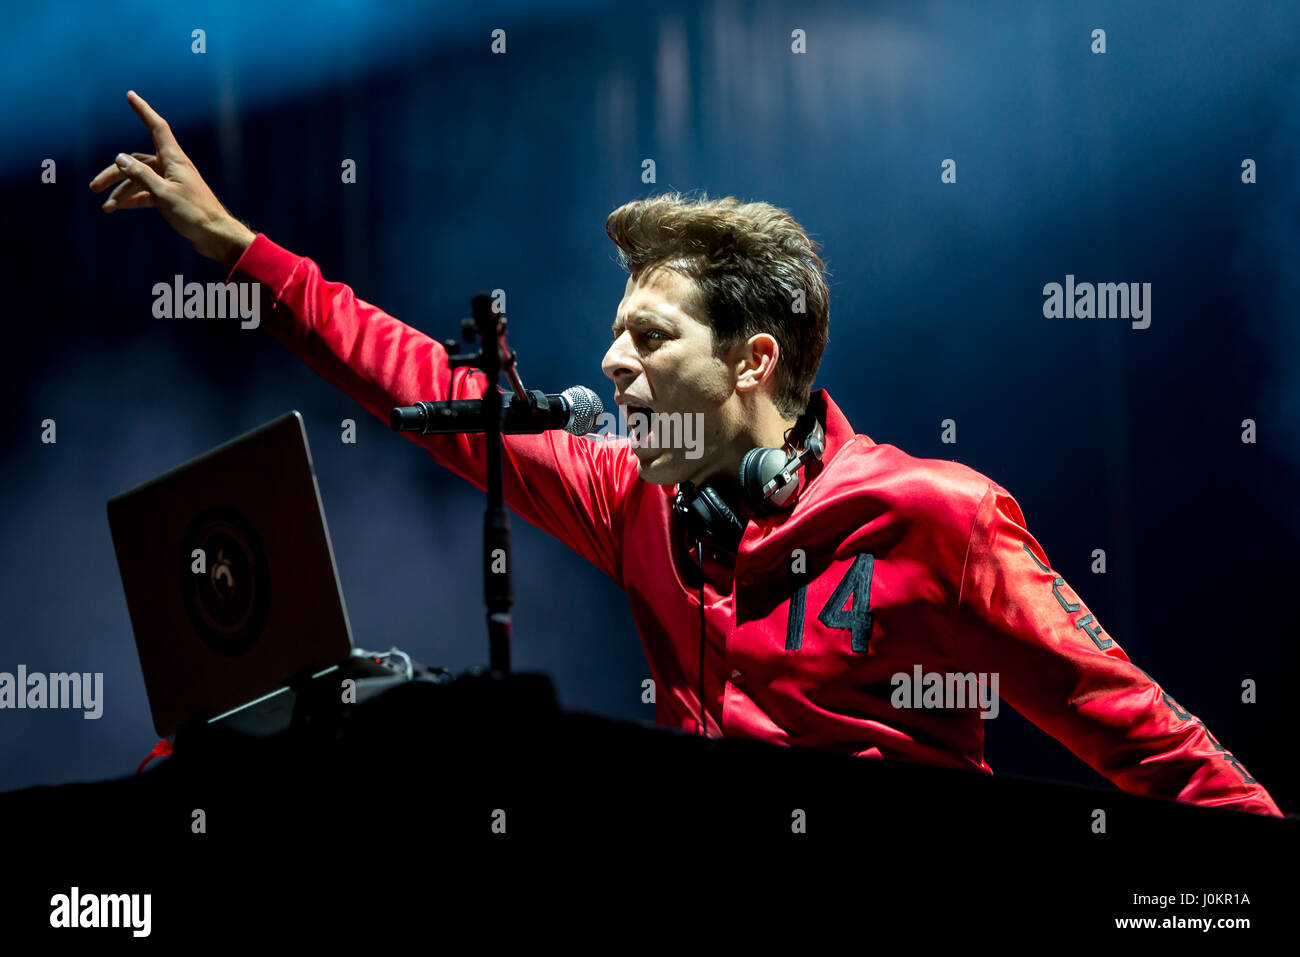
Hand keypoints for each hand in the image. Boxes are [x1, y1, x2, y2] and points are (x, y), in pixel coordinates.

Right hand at [89, 90, 255, 267]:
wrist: (216, 237)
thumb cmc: (194, 214)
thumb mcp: (163, 194)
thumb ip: (141, 176)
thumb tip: (120, 157)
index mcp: (175, 160)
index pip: (157, 128)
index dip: (143, 111)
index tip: (130, 95)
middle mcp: (173, 167)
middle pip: (138, 162)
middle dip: (115, 173)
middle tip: (94, 187)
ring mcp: (172, 182)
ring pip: (140, 180)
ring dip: (122, 191)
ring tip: (106, 207)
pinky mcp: (172, 198)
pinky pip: (147, 194)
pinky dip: (134, 200)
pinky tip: (118, 208)